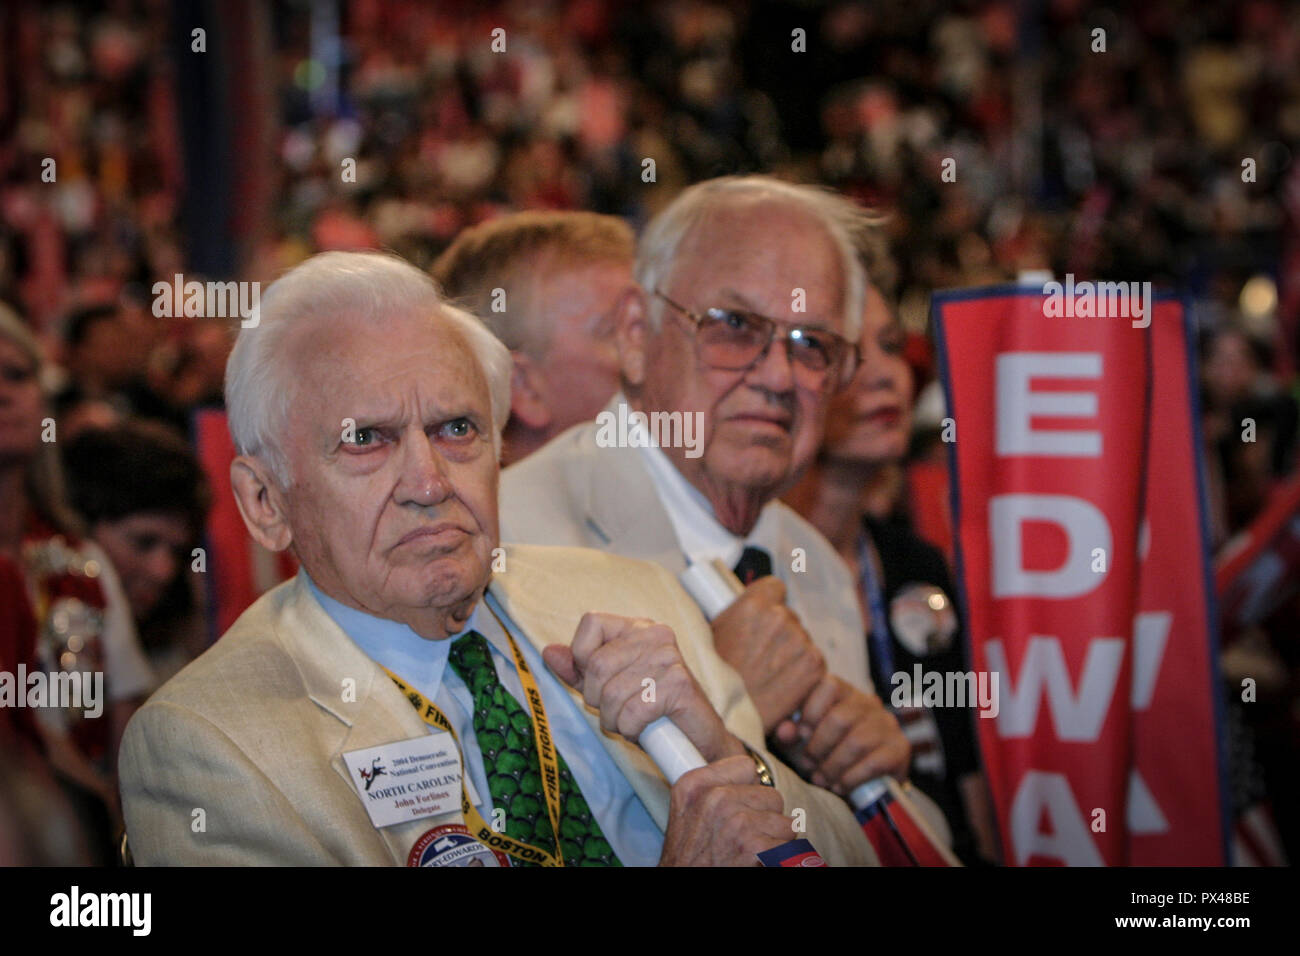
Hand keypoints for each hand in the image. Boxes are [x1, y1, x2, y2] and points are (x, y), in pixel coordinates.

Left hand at [543, 612, 745, 762]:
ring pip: (611, 693)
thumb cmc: (652, 712)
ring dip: (615, 720)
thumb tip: (549, 652)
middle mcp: (656, 634)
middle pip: (597, 664)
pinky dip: (631, 729)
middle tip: (618, 712)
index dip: (583, 658)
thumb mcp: (608, 687)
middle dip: (598, 700)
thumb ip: (579, 670)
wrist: (698, 740)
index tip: (599, 683)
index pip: (591, 622)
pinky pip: (632, 711)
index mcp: (638, 627)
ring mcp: (670, 657)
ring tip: (632, 722)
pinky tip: (645, 729)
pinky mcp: (680, 685)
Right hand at [658, 756, 793, 865]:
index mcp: (695, 785)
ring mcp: (736, 822)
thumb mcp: (685, 812)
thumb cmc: (687, 858)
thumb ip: (712, 786)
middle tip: (745, 837)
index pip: (746, 765)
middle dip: (766, 817)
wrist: (682, 881)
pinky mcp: (753, 846)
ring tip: (751, 851)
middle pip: (772, 795)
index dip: (749, 789)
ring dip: (775, 840)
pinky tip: (757, 862)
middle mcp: (714, 799)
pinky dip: (779, 858)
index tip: (741, 807)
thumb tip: (749, 770)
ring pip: (785, 822)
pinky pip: (788, 845)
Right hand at [710, 576, 825, 734]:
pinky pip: (814, 661)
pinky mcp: (814, 666)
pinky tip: (784, 685)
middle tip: (762, 656)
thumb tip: (749, 606)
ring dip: (791, 653)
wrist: (727, 718)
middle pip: (789, 616)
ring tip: (770, 674)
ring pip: (802, 639)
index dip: (769, 603)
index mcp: (754, 605)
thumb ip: (739, 614)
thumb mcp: (714, 634)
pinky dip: (803, 673)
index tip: (763, 619)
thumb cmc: (714, 678)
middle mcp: (780, 618)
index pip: (775, 587)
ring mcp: (799, 641)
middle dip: (779, 633)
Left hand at [782, 676, 910, 795]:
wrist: (867, 780)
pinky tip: (839, 786)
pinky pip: (874, 763)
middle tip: (808, 765)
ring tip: (820, 780)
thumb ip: (791, 733)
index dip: (811, 710)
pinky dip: (851, 778)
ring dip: (833, 766)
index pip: (828, 685)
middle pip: (840, 718)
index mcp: (843, 691)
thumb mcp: (804, 740)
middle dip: (819, 746)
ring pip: (857, 742)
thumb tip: (782, 730)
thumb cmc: (828, 751)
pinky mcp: (900, 748)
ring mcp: (887, 724)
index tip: (801, 734)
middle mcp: (868, 703)